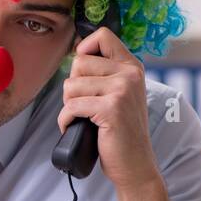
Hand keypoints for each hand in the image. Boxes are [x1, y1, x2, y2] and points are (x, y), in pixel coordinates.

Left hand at [57, 26, 159, 193]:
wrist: (135, 165)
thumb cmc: (120, 132)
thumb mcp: (119, 95)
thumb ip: (104, 73)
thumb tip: (77, 53)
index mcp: (132, 67)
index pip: (102, 36)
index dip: (84, 49)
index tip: (82, 72)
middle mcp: (130, 74)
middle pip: (79, 62)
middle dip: (73, 86)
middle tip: (85, 105)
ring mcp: (122, 90)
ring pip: (71, 85)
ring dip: (69, 105)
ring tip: (85, 118)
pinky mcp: (111, 108)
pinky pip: (71, 107)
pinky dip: (66, 121)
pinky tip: (76, 128)